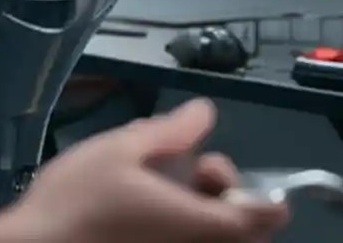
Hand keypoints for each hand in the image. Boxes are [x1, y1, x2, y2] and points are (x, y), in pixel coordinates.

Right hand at [0, 98, 288, 242]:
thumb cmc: (76, 202)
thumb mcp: (119, 150)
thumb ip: (169, 132)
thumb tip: (204, 112)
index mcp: (201, 225)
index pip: (266, 217)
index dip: (261, 192)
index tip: (215, 171)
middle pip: (243, 235)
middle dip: (226, 198)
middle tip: (188, 173)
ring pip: (212, 241)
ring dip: (202, 215)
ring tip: (161, 191)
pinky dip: (176, 230)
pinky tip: (140, 214)